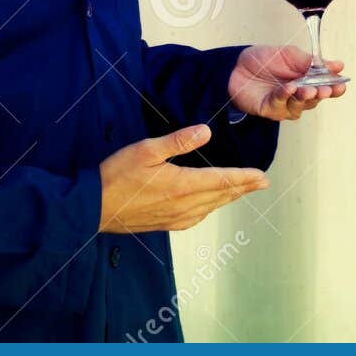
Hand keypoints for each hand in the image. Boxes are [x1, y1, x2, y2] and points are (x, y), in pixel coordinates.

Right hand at [98, 125, 268, 232]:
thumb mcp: (146, 150)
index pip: (222, 181)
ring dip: (228, 198)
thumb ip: (178, 141)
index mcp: (182, 186)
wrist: (92, 207)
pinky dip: (210, 208)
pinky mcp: (165, 224)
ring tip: (242, 190)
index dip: (244, 178)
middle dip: (243, 188)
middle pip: (221, 196)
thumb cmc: (116, 176)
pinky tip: (210, 204)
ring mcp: (175, 218)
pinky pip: (197, 216)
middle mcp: (184, 206)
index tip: (262, 176)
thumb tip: (206, 131)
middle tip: (262, 183)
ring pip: (211, 207)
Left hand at [228, 44, 347, 120]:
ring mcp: (284, 105)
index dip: (335, 88)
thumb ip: (312, 62)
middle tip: (325, 89)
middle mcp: (298, 96)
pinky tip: (289, 88)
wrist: (237, 64)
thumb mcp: (291, 55)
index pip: (326, 88)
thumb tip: (338, 65)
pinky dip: (285, 96)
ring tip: (307, 89)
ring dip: (304, 97)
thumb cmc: (264, 60)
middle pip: (314, 99)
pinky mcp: (269, 110)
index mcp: (307, 81)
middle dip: (321, 94)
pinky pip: (279, 105)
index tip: (341, 84)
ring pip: (299, 106)